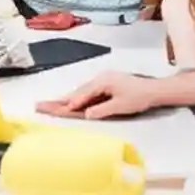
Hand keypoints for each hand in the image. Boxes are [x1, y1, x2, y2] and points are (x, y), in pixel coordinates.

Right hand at [34, 71, 158, 119]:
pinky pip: (87, 93)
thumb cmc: (139, 97)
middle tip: (40, 105)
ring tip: (49, 105)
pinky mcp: (106, 86)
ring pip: (80, 93)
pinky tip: (70, 103)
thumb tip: (86, 114)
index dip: (70, 103)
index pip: (82, 95)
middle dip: (59, 100)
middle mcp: (99, 80)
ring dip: (66, 100)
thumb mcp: (120, 106)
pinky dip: (77, 99)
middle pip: (76, 92)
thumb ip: (102, 110)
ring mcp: (102, 82)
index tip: (58, 109)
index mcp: (102, 82)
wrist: (154, 90)